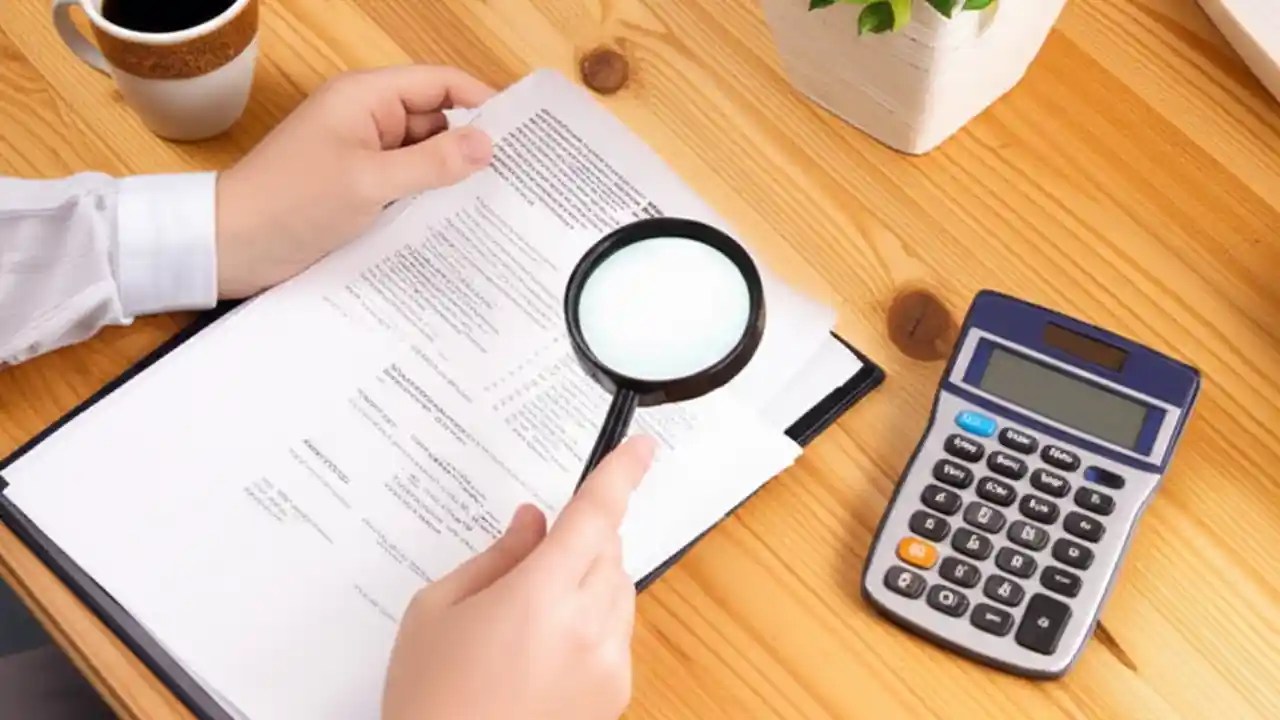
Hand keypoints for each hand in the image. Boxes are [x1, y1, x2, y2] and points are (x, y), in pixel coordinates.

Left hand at [214, 65, 495, 297]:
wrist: (231, 246)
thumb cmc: (288, 204)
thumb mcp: (370, 183)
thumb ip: (432, 163)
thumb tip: (486, 145)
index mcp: (365, 98)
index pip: (439, 83)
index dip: (481, 101)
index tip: (520, 130)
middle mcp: (365, 119)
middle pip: (435, 120)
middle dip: (468, 146)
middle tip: (511, 178)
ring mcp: (361, 154)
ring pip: (422, 156)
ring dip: (446, 178)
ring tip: (486, 205)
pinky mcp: (357, 187)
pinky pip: (404, 183)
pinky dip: (424, 198)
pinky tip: (448, 222)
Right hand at [381, 436, 656, 719]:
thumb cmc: (429, 697)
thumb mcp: (438, 610)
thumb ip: (496, 556)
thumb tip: (532, 523)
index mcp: (540, 596)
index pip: (595, 515)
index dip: (621, 473)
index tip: (641, 447)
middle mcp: (587, 627)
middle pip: (609, 551)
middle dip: (581, 538)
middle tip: (530, 559)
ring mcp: (608, 666)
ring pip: (618, 591)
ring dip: (588, 579)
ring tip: (528, 617)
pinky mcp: (615, 696)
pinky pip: (617, 634)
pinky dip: (592, 622)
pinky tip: (542, 650)